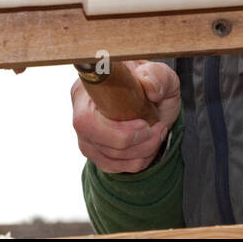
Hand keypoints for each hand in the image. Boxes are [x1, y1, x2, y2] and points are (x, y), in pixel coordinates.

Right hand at [71, 59, 180, 173]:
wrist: (156, 100)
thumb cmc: (153, 83)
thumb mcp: (161, 74)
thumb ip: (157, 75)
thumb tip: (150, 88)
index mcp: (88, 89)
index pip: (87, 119)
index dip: (116, 129)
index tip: (145, 123)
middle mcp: (80, 113)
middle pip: (97, 141)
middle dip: (134, 142)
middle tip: (158, 129)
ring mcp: (86, 135)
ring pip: (109, 157)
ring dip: (141, 152)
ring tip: (158, 134)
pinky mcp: (96, 152)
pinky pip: (113, 167)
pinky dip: (137, 161)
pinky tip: (148, 145)